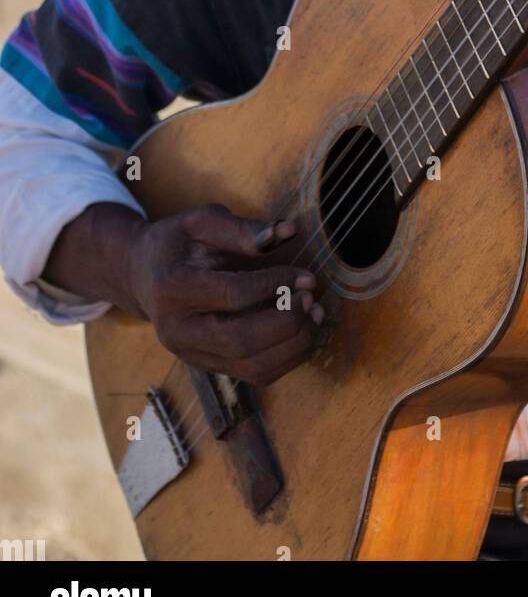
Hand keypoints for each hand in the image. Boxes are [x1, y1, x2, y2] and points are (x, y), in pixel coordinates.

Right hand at [128, 203, 322, 386]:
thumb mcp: (201, 222)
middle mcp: (177, 330)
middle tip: (312, 298)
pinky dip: (286, 359)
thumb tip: (287, 232)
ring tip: (315, 314)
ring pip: (251, 367)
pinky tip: (302, 332)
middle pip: (241, 341)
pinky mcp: (207, 366)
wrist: (142, 275)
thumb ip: (241, 229)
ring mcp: (191, 355)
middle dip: (287, 323)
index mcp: (173, 288)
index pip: (233, 295)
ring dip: (293, 345)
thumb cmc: (176, 244)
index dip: (275, 285)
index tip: (306, 276)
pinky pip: (253, 375)